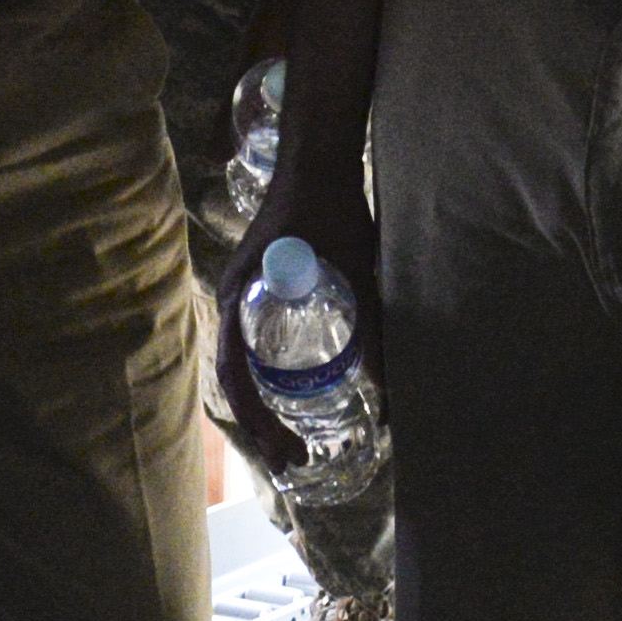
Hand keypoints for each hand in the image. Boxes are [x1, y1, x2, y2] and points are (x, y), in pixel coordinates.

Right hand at [212, 155, 379, 476]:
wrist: (318, 159)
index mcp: (241, 297)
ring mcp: (244, 298)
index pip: (235, 375)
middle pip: (234, 379)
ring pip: (242, 366)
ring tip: (289, 444)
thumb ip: (370, 332)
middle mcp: (234, 302)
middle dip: (259, 427)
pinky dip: (267, 379)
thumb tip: (387, 394)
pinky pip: (254, 346)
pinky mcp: (259, 292)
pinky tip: (293, 396)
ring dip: (261, 407)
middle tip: (295, 461)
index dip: (259, 420)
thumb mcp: (355, 274)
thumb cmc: (331, 209)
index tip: (287, 451)